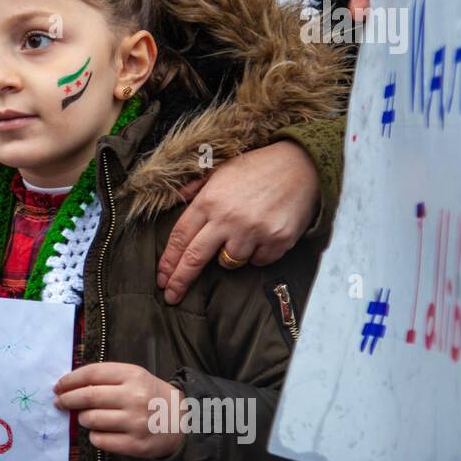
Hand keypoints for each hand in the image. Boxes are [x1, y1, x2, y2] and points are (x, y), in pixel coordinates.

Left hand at [53, 362, 183, 457]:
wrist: (182, 420)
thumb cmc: (150, 395)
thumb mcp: (134, 376)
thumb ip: (105, 377)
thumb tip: (68, 385)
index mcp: (132, 375)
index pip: (91, 374)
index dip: (69, 380)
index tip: (58, 386)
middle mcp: (134, 397)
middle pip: (87, 397)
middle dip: (67, 400)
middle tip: (59, 403)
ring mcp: (135, 422)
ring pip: (90, 420)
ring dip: (82, 419)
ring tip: (88, 417)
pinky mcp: (135, 445)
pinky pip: (100, 440)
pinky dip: (94, 436)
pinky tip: (101, 432)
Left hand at [156, 141, 319, 303]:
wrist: (300, 164)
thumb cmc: (255, 168)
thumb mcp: (219, 171)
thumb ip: (195, 188)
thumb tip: (174, 200)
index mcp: (209, 200)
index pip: (180, 237)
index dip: (168, 261)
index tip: (161, 278)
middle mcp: (228, 218)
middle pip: (195, 258)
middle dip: (180, 280)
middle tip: (171, 296)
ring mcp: (253, 231)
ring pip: (229, 262)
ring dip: (229, 255)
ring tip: (241, 233)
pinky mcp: (277, 241)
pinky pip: (257, 261)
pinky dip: (257, 254)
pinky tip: (261, 235)